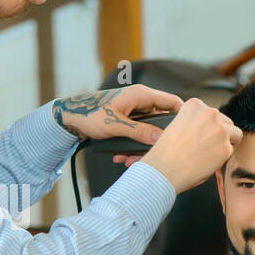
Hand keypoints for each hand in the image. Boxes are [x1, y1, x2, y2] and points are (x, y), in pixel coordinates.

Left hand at [52, 84, 184, 145]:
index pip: (172, 102)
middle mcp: (140, 102)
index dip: (182, 117)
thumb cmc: (88, 114)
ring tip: (128, 159)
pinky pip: (137, 134)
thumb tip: (160, 139)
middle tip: (150, 155)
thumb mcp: (115, 125)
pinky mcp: (127, 121)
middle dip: (156, 140)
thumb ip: (139, 132)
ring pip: (147, 131)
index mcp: (140, 95)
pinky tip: (121, 155)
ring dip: (140, 146)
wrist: (69, 117)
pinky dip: (131, 145)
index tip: (186, 134)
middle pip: (160, 121)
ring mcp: (134, 112)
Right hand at [139, 97, 241, 192]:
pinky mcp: (226, 148)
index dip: (207, 125)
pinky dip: (223, 157)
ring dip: (226, 142)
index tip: (201, 135)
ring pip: (234, 133)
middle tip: (206, 147)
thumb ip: (193, 122)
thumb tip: (207, 128)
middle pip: (224, 121)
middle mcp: (209, 113)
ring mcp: (220, 130)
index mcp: (194, 105)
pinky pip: (231, 151)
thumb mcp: (176, 126)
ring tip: (212, 153)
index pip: (211, 112)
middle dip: (218, 133)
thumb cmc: (165, 153)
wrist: (163, 169)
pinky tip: (210, 162)